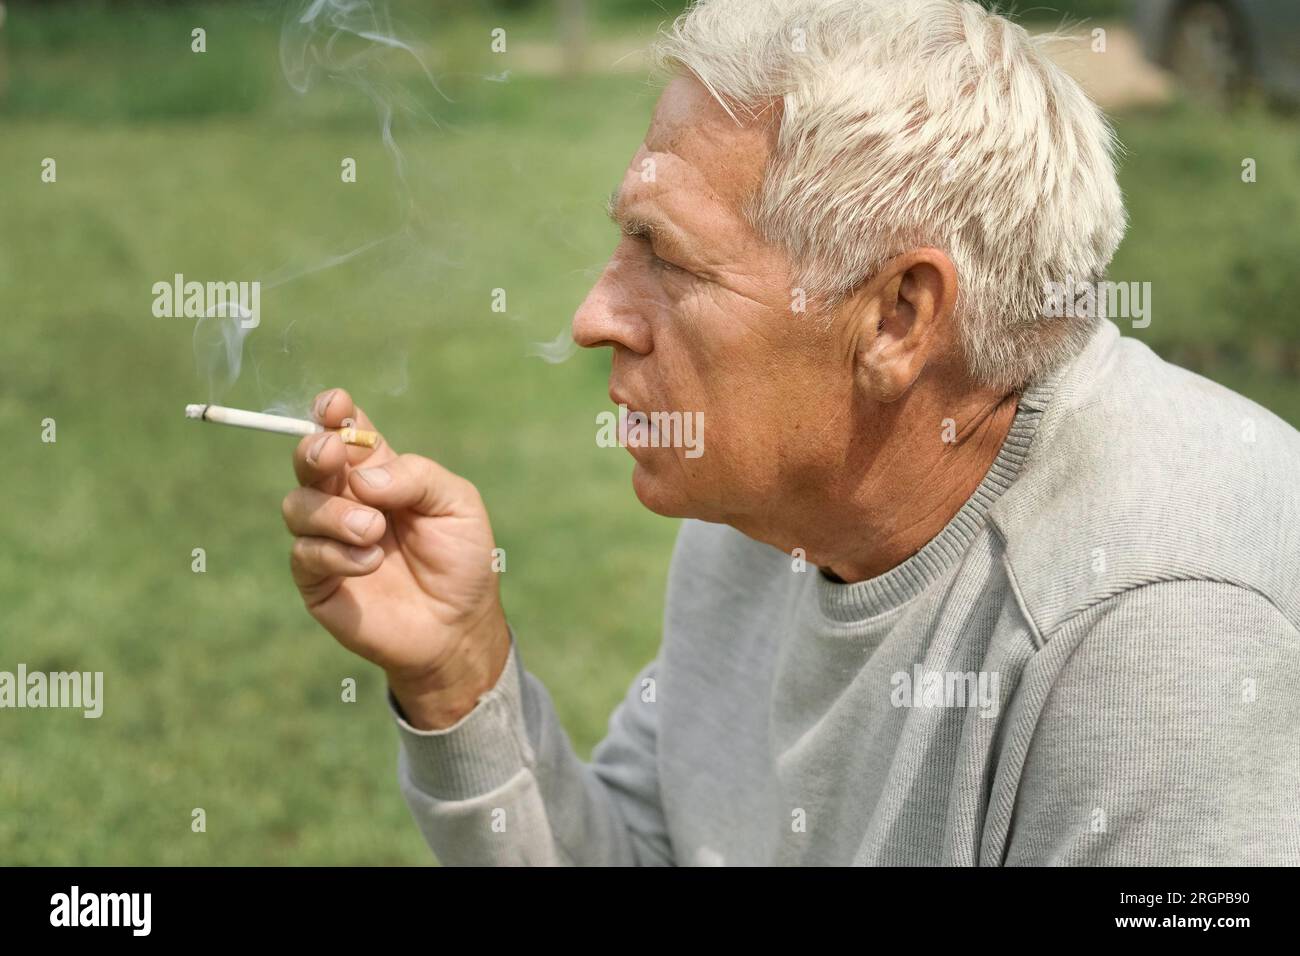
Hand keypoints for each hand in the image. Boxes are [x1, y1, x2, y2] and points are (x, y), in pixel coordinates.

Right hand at [281, 388, 510, 728]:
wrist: (458, 625)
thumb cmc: (463, 560)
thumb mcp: (457, 505)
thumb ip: (416, 477)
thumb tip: (362, 477)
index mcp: (380, 473)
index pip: (346, 432)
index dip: (333, 414)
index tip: (334, 405)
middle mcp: (347, 499)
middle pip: (309, 461)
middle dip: (313, 450)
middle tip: (333, 456)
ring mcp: (328, 539)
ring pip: (298, 506)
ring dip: (333, 512)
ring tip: (374, 530)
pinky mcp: (318, 579)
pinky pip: (305, 554)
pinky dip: (336, 553)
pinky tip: (371, 562)